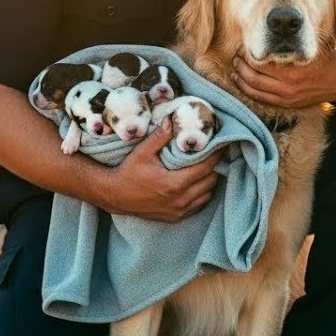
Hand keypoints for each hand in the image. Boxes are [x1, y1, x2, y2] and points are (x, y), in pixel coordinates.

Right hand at [95, 118, 220, 221]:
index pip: (206, 167)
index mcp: (175, 183)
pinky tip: (195, 183)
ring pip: (207, 194)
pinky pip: (198, 205)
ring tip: (204, 167)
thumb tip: (171, 119)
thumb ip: (160, 136)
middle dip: (214, 167)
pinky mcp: (175, 217)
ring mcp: (179, 210)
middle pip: (210, 181)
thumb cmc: (128, 172)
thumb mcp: (142, 152)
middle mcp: (180, 199)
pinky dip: (201, 194)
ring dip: (208, 181)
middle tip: (212, 153)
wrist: (114, 195)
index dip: (216, 155)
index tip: (221, 144)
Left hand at [233, 49, 335, 107]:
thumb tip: (270, 30)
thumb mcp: (311, 46)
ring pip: (254, 89)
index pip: (262, 62)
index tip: (244, 45)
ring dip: (241, 78)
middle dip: (241, 65)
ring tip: (236, 67)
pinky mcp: (286, 104)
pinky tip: (241, 82)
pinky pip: (260, 98)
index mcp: (293, 70)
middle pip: (254, 76)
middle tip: (236, 56)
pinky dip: (248, 90)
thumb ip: (293, 42)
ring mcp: (286, 97)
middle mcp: (288, 86)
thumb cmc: (326, 59)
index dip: (249, 54)